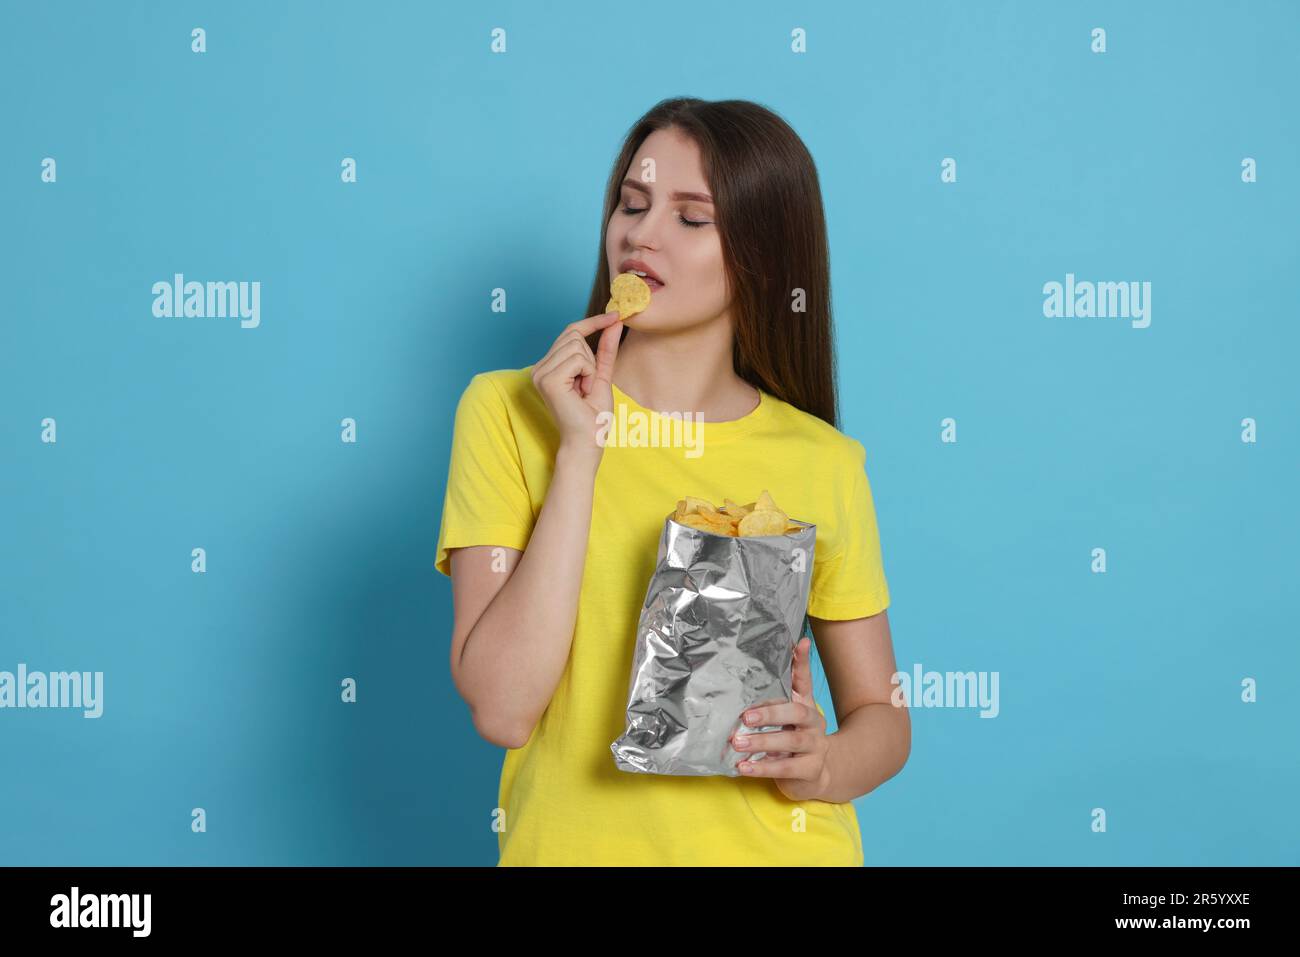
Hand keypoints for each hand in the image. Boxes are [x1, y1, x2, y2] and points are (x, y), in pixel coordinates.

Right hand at [531, 311, 622, 459]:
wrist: (588, 441)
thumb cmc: (593, 416)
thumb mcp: (602, 375)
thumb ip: (605, 349)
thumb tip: (614, 322)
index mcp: (549, 366)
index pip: (569, 331)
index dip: (593, 321)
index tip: (616, 315)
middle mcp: (540, 367)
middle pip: (573, 335)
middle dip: (590, 358)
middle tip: (589, 385)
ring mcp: (540, 372)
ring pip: (576, 345)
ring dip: (590, 368)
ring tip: (584, 391)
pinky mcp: (547, 379)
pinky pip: (577, 359)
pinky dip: (587, 374)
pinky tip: (581, 392)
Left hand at [729, 636, 831, 801]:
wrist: (817, 776)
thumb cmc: (793, 743)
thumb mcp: (785, 721)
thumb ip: (770, 703)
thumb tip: (743, 682)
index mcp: (805, 705)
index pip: (804, 681)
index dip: (802, 663)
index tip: (801, 643)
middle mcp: (813, 723)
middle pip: (796, 712)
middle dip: (770, 713)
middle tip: (745, 716)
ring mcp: (815, 746)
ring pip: (790, 740)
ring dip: (762, 741)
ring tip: (738, 743)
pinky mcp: (810, 770)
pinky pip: (785, 768)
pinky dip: (762, 768)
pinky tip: (744, 767)